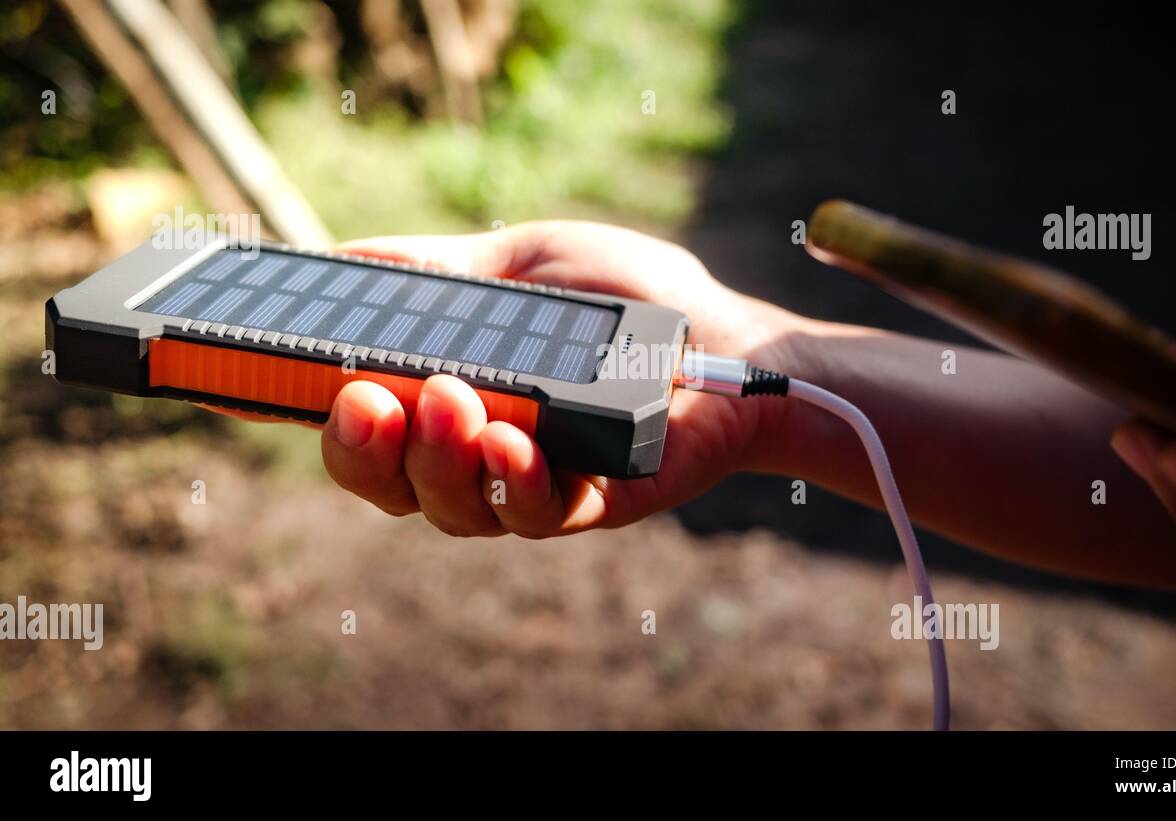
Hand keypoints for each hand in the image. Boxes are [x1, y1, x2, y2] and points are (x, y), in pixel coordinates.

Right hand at [314, 221, 799, 537]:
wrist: (728, 336)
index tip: (250, 379)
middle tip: (365, 396)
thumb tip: (338, 265)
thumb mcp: (522, 264)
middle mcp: (473, 455)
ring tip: (445, 399)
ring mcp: (531, 484)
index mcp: (447, 398)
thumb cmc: (628, 301)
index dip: (305, 413)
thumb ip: (439, 274)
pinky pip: (537, 514)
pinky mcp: (592, 502)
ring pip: (450, 507)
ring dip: (434, 458)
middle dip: (362, 448)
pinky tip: (509, 439)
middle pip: (387, 483)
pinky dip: (513, 481)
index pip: (359, 423)